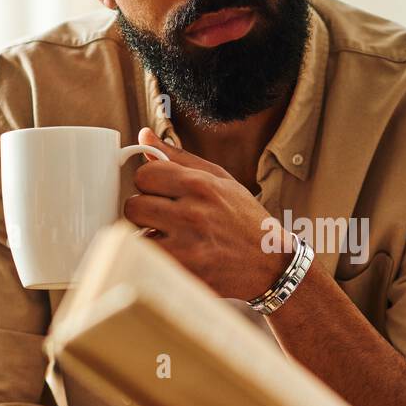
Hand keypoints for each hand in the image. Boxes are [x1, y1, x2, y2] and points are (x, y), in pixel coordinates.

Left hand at [123, 127, 293, 298]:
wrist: (271, 264)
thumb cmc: (244, 219)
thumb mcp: (220, 179)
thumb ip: (179, 157)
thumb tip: (144, 135)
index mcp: (200, 185)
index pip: (144, 174)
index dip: (149, 184)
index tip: (160, 192)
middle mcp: (192, 212)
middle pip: (134, 204)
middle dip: (145, 209)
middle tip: (163, 216)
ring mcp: (186, 244)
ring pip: (135, 232)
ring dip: (147, 233)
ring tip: (168, 235)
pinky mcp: (182, 270)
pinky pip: (146, 257)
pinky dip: (154, 256)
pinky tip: (174, 253)